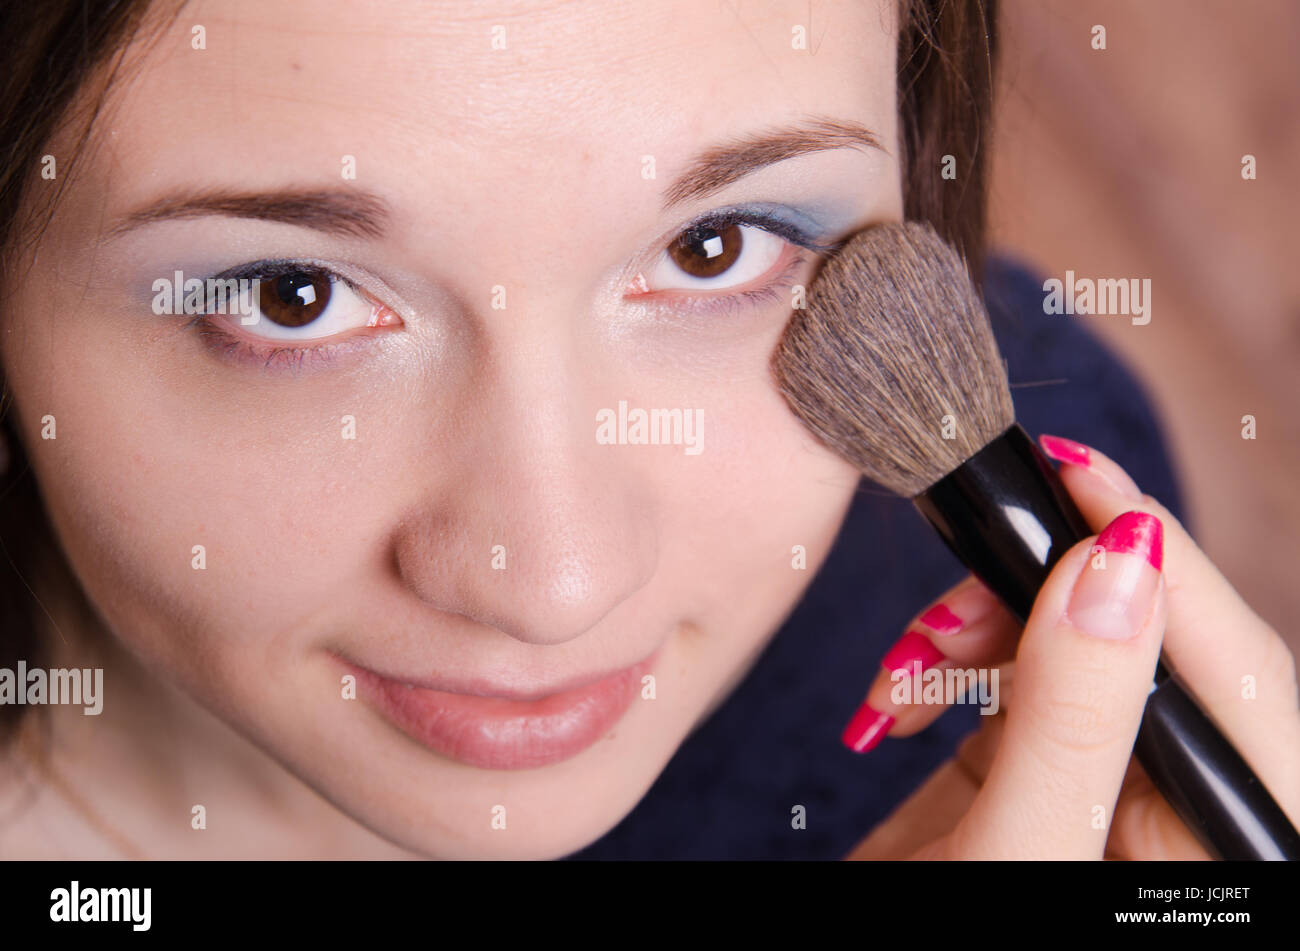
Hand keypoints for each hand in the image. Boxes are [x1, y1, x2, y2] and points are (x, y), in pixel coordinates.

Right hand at [843, 435, 1299, 858]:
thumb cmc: (950, 947)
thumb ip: (1077, 717)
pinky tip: (899, 691)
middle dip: (1041, 602)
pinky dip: (945, 661)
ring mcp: (1103, 783)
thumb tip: (1113, 564)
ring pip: (1070, 646)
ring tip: (909, 664)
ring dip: (976, 631)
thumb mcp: (1022, 854)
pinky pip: (1006, 674)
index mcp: (1238, 849)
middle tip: (960, 601)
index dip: (1165, 568)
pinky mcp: (1033, 767)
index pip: (1240, 681)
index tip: (1084, 478)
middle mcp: (1182, 808)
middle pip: (1152, 649)